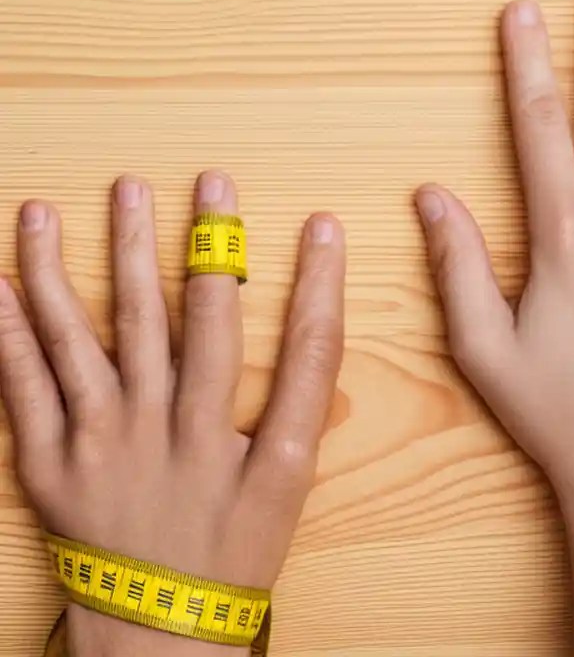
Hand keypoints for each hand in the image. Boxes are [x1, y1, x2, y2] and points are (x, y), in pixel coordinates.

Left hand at [0, 172, 345, 655]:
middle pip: (191, 322)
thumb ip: (290, 414)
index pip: (301, 352)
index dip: (317, 286)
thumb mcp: (283, 495)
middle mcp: (180, 437)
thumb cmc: (229, 556)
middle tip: (206, 179)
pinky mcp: (53, 463)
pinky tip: (3, 280)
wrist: (158, 630)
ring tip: (73, 205)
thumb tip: (310, 332)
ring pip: (96, 336)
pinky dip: (10, 330)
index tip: (323, 226)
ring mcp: (110, 446)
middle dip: (200, 244)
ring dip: (86, 264)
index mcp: (254, 452)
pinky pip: (26, 386)